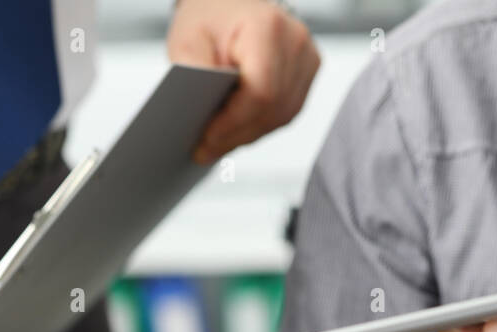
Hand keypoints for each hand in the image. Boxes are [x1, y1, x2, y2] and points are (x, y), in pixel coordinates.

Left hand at [167, 0, 319, 163]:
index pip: (260, 92)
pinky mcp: (308, 72)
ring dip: (248, 134)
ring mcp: (308, 58)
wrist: (231, 0)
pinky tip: (236, 131)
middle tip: (204, 151)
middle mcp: (297, 42)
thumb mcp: (188, 40)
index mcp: (268, 28)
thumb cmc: (209, 15)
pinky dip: (260, 125)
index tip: (206, 138)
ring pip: (282, 116)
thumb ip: (191, 75)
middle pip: (272, 109)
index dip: (233, 122)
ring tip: (216, 144)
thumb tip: (195, 118)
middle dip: (236, 135)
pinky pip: (286, 111)